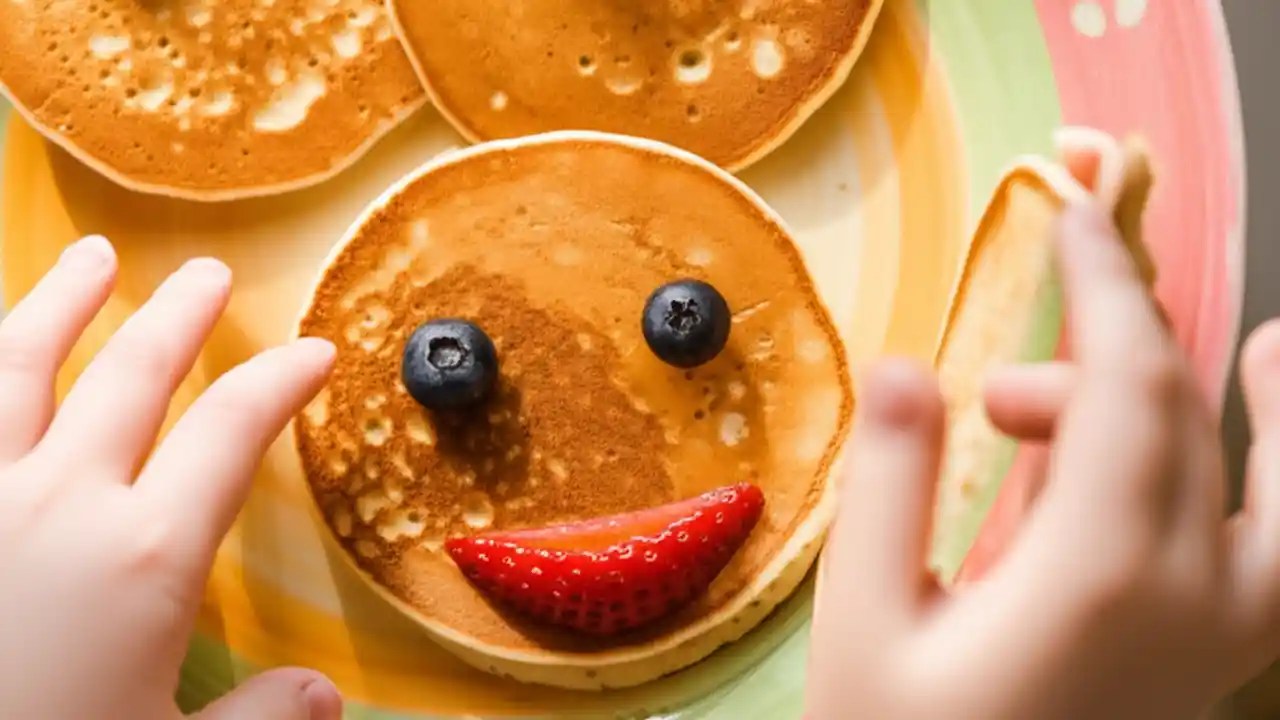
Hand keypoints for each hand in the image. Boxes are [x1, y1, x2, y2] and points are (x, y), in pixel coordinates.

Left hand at [0, 237, 340, 719]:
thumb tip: (323, 698)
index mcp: (145, 556)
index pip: (233, 433)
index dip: (279, 383)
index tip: (311, 353)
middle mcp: (60, 502)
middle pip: (133, 375)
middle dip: (180, 317)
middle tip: (207, 275)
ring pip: (17, 367)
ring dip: (61, 303)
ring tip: (89, 259)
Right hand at [807, 205, 1279, 718]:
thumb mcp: (862, 628)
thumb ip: (889, 487)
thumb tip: (907, 367)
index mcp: (1096, 579)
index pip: (1127, 381)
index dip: (1101, 278)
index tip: (1073, 201)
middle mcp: (1188, 597)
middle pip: (1183, 408)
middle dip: (1108, 330)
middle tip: (996, 377)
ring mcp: (1220, 633)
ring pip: (1262, 467)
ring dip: (1189, 391)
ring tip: (1047, 410)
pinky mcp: (1218, 654)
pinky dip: (1278, 454)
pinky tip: (1263, 395)